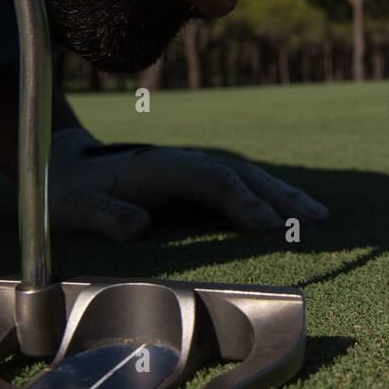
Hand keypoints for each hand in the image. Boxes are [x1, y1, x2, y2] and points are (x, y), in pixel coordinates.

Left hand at [49, 127, 327, 240]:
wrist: (66, 166)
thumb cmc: (71, 194)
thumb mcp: (74, 207)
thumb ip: (105, 216)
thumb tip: (139, 226)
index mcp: (158, 166)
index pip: (210, 179)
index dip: (241, 200)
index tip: (268, 224)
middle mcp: (185, 162)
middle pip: (241, 175)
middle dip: (280, 196)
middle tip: (316, 219)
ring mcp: (195, 169)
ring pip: (249, 179)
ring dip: (285, 196)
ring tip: (321, 216)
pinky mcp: (200, 181)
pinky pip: (243, 187)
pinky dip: (272, 198)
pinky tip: (294, 213)